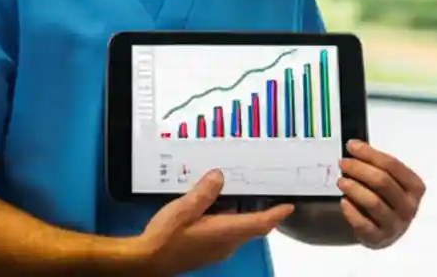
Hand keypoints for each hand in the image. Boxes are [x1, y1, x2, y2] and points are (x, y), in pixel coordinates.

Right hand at [133, 170, 293, 275]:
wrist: (147, 260)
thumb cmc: (165, 237)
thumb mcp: (184, 208)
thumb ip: (204, 192)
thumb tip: (219, 176)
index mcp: (224, 232)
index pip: (259, 223)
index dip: (276, 214)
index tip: (288, 206)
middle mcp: (226, 244)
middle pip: (251, 227)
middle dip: (261, 212)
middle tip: (264, 192)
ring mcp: (216, 250)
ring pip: (238, 231)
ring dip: (242, 215)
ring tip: (237, 193)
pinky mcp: (206, 251)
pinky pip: (225, 235)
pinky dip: (227, 220)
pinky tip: (213, 208)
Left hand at [337, 140, 424, 248]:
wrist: (382, 229)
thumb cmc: (384, 198)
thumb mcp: (388, 180)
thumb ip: (375, 164)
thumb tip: (354, 146)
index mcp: (415, 187)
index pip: (392, 165)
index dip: (369, 154)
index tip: (352, 146)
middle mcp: (409, 207)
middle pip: (383, 182)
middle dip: (359, 169)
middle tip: (343, 163)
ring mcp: (395, 224)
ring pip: (373, 202)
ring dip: (354, 188)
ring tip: (341, 181)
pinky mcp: (379, 238)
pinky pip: (364, 224)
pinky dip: (351, 211)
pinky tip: (344, 201)